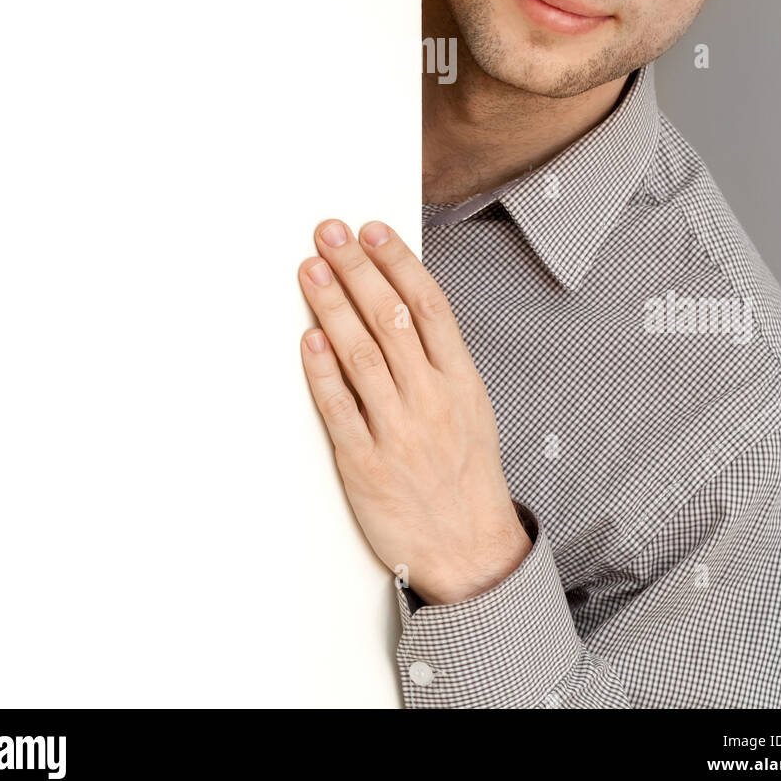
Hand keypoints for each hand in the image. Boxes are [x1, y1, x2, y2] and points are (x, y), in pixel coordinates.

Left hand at [298, 218, 531, 605]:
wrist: (470, 550)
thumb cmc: (466, 474)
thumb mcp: (471, 406)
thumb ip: (439, 358)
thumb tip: (403, 300)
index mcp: (459, 379)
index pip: (428, 304)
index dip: (398, 261)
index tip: (372, 230)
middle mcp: (430, 398)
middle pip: (390, 318)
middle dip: (357, 269)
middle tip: (329, 233)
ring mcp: (398, 431)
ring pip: (362, 355)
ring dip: (333, 306)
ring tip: (311, 270)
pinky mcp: (365, 464)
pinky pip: (340, 409)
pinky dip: (323, 372)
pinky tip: (310, 340)